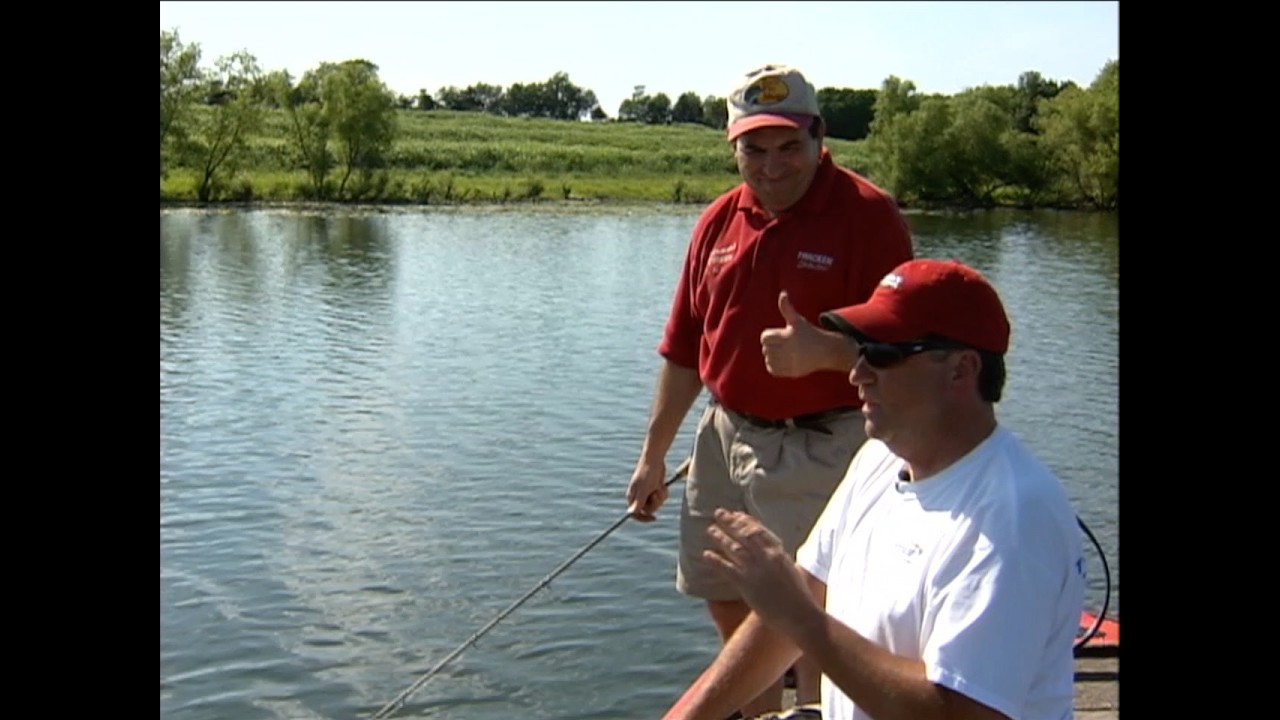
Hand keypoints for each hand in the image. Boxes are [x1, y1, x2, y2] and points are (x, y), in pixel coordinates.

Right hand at [625, 459, 667, 521]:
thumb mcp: (643, 490)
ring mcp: (647, 493)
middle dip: (656, 503)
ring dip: (660, 496)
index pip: (635, 514)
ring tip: (658, 486)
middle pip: (649, 510)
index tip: (653, 517)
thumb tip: (629, 514)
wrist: (655, 460)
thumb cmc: (647, 474)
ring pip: (657, 504)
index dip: (643, 518)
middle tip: (656, 493)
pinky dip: (663, 492)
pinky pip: (662, 498)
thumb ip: (638, 503)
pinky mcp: (655, 489)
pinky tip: (661, 484)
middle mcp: (639, 497)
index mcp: (632, 497)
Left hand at [702, 509, 819, 633]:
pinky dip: (715, 560)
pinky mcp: (746, 584)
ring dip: (721, 537)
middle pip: (744, 534)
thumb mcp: (791, 570)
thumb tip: (772, 553)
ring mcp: (755, 569)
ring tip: (710, 529)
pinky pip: (727, 568)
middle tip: (719, 512)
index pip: (759, 530)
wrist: (800, 615)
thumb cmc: (799, 596)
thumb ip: (779, 559)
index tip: (736, 514)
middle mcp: (766, 557)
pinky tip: (706, 554)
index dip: (746, 520)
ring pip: (734, 547)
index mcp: (779, 552)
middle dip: (730, 522)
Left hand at [760, 291, 824, 377]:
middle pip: (766, 349)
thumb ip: (787, 308)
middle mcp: (790, 350)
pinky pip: (772, 370)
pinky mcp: (792, 372)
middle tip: (780, 344)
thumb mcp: (797, 320)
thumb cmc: (808, 333)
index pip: (765, 337)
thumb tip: (783, 293)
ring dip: (771, 356)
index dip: (768, 336)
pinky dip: (772, 366)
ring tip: (780, 352)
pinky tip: (780, 361)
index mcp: (789, 336)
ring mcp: (791, 362)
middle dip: (770, 346)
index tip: (777, 335)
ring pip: (768, 359)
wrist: (824, 351)